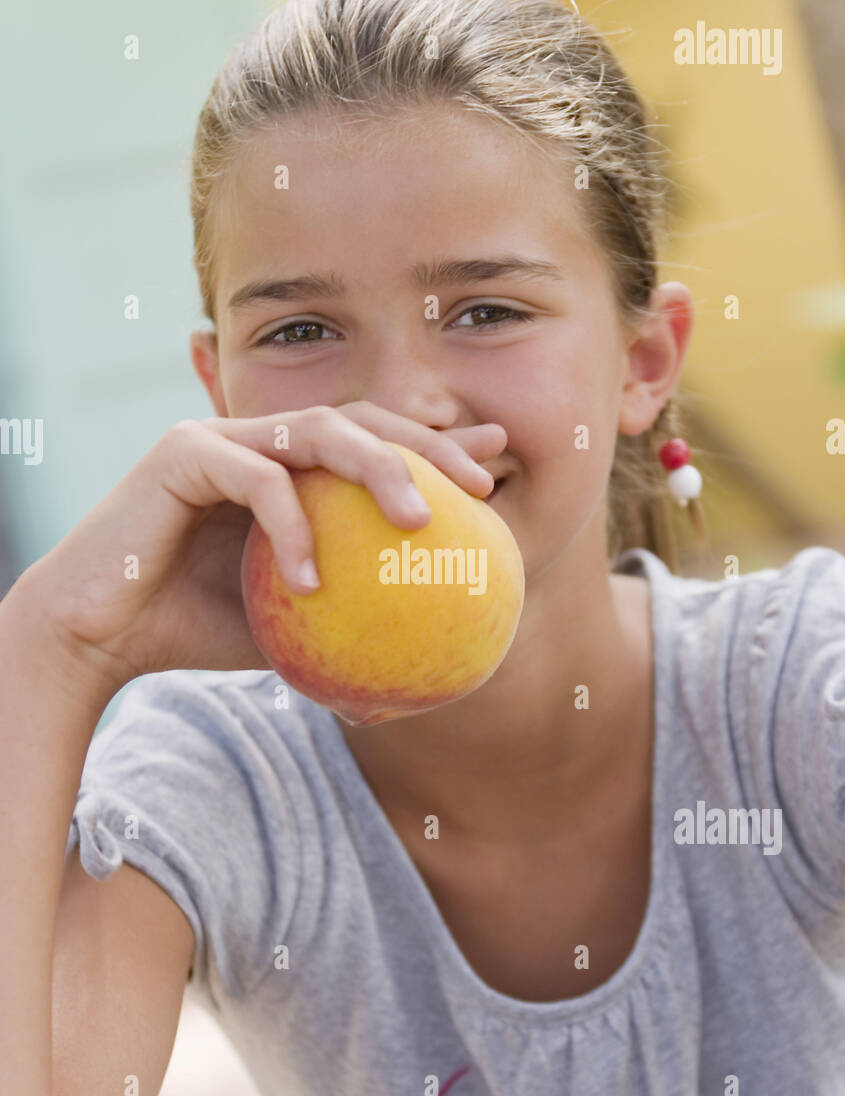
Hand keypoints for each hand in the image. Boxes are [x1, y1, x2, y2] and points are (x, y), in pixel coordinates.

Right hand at [20, 403, 505, 689]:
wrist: (99, 636)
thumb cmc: (195, 632)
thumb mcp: (293, 632)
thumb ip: (349, 622)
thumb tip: (427, 677)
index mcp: (287, 470)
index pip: (373, 444)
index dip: (435, 448)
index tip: (494, 471)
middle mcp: (257, 441)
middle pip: (359, 418)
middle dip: (425, 443)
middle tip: (480, 486)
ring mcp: (220, 439)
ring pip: (316, 429)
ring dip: (377, 468)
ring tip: (419, 521)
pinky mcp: (181, 454)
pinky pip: (258, 480)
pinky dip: (292, 527)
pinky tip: (312, 582)